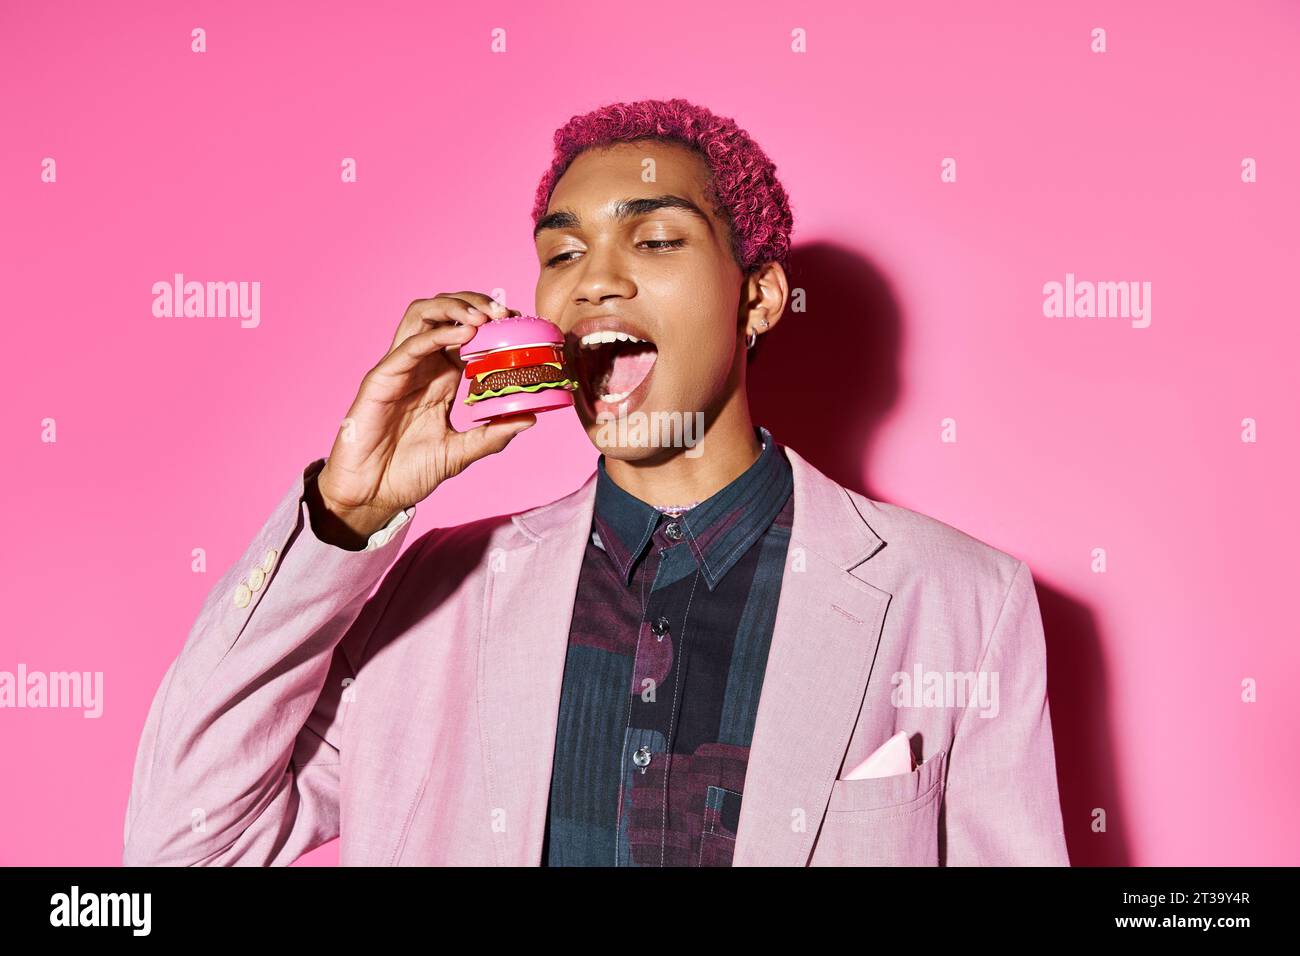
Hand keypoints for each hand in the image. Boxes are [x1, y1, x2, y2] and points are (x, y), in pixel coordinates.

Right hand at [311, 292, 535, 544]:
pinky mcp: (382, 377)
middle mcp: (422, 366)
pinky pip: (410, 345)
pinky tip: (463, 334)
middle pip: (445, 313)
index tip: (521, 322)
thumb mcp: (461, 452)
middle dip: (475, 303)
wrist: (373, 495)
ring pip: (423, 315)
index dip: (492, 322)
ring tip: (484, 315)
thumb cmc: (409, 472)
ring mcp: (401, 368)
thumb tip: (530, 418)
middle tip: (505, 311)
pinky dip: (438, 333)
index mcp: (441, 378)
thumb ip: (492, 436)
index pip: (466, 334)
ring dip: (454, 307)